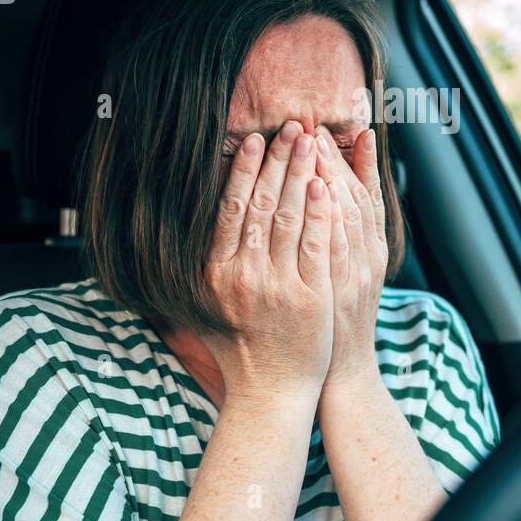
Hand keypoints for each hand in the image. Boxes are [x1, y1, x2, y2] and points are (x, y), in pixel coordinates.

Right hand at [202, 120, 333, 403]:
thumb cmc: (241, 348)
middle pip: (260, 204)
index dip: (242, 170)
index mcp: (215, 273)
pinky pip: (316, 244)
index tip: (254, 140)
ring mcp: (277, 286)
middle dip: (278, 160)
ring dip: (302, 173)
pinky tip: (326, 184)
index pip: (228, 209)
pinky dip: (320, 211)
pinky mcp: (309, 298)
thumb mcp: (209, 305)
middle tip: (291, 127)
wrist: (272, 393)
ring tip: (312, 142)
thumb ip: (206, 265)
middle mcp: (242, 276)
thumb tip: (194, 220)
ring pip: (289, 216)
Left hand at [314, 124, 387, 386]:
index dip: (355, 161)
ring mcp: (353, 275)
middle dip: (333, 160)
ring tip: (310, 144)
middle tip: (313, 128)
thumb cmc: (333, 325)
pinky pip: (331, 246)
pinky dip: (326, 217)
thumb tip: (325, 195)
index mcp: (373, 252)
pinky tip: (316, 191)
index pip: (366, 195)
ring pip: (345, 214)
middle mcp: (368, 259)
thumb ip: (337, 237)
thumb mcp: (344, 277)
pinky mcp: (335, 293)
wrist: (338, 377)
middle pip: (353, 197)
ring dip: (327, 176)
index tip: (340, 129)